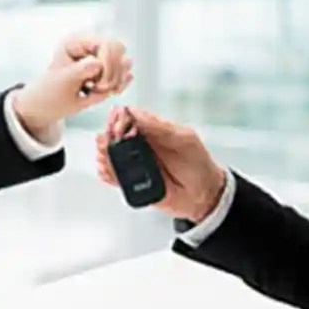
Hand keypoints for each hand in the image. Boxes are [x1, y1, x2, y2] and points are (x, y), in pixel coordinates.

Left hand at [12, 34, 132, 137]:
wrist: (42, 108)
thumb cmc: (48, 93)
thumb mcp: (63, 81)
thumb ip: (82, 70)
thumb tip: (100, 64)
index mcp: (76, 42)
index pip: (106, 44)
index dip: (107, 65)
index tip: (98, 85)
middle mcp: (89, 46)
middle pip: (119, 50)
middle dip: (113, 72)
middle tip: (99, 89)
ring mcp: (99, 59)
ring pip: (124, 62)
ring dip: (117, 80)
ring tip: (100, 92)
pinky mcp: (106, 72)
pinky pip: (123, 74)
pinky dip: (119, 85)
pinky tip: (109, 93)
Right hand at [95, 105, 226, 221]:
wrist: (203, 196)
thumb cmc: (197, 164)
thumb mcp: (184, 140)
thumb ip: (160, 128)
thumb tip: (135, 113)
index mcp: (152, 129)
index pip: (128, 118)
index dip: (118, 119)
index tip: (117, 125)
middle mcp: (140, 145)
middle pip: (113, 136)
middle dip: (107, 138)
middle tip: (108, 142)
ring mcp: (135, 163)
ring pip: (110, 155)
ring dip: (104, 155)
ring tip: (106, 157)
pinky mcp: (131, 182)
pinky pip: (113, 176)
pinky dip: (107, 173)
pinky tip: (108, 172)